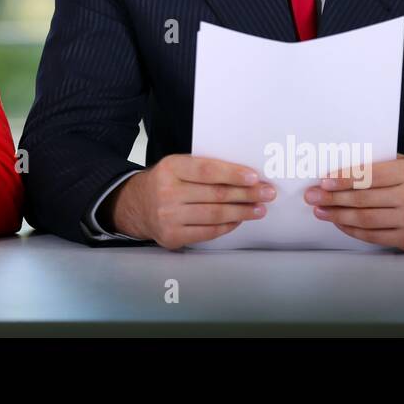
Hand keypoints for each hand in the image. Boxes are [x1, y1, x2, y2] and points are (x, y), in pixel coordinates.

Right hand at [104, 154, 273, 249]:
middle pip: (216, 194)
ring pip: (215, 215)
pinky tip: (239, 219)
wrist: (136, 206)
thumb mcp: (177, 167)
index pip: (207, 171)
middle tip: (267, 193)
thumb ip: (203, 169)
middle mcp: (167, 192)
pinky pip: (208, 232)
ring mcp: (169, 217)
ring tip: (259, 208)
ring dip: (242, 212)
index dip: (233, 174)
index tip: (254, 177)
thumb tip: (244, 176)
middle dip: (247, 194)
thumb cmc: (165, 183)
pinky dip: (227, 226)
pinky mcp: (172, 236)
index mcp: (170, 168)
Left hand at [303, 153, 403, 249]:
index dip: (344, 179)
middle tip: (311, 196)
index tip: (323, 181)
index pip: (370, 175)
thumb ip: (377, 161)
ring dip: (337, 215)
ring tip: (319, 210)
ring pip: (365, 219)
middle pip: (363, 199)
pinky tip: (338, 222)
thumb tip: (338, 162)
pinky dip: (351, 229)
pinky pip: (372, 236)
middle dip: (333, 198)